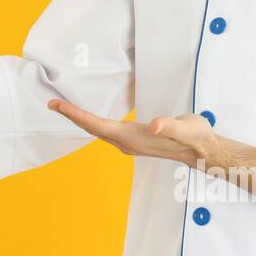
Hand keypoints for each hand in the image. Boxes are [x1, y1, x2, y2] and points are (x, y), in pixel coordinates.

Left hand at [45, 99, 219, 166]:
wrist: (203, 151)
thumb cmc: (195, 137)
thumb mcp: (186, 128)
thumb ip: (171, 126)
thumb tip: (156, 125)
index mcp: (133, 137)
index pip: (97, 125)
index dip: (76, 115)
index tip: (58, 106)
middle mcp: (126, 143)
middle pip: (92, 128)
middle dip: (71, 116)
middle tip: (52, 103)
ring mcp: (129, 143)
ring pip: (97, 131)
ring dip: (80, 120)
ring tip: (64, 108)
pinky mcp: (134, 140)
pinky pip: (105, 130)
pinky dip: (92, 121)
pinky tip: (89, 117)